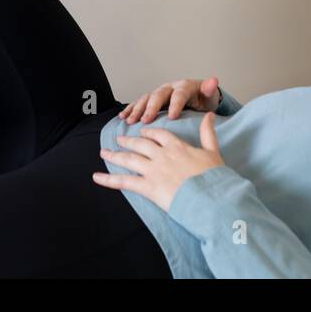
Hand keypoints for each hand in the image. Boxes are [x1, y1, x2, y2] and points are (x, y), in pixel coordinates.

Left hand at [92, 111, 225, 212]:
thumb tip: (209, 114)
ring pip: (129, 159)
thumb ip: (208, 132)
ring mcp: (152, 170)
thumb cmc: (213, 177)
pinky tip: (96, 177)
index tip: (143, 131)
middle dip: (128, 140)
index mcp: (176, 146)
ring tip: (104, 152)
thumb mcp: (212, 151)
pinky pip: (124, 182)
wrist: (210, 197)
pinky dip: (108, 180)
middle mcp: (161, 155)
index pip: (159, 134)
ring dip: (114, 155)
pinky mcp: (147, 186)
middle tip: (119, 138)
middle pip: (140, 143)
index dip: (149, 132)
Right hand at [118, 76, 222, 124]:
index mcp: (184, 86)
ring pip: (146, 99)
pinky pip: (139, 103)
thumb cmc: (203, 100)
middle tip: (146, 120)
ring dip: (137, 109)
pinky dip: (131, 109)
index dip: (175, 104)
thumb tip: (214, 80)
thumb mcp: (209, 95)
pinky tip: (123, 117)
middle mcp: (170, 87)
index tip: (172, 116)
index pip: (179, 94)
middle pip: (159, 95)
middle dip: (151, 108)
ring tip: (131, 120)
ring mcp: (159, 93)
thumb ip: (209, 89)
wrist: (197, 98)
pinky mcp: (152, 100)